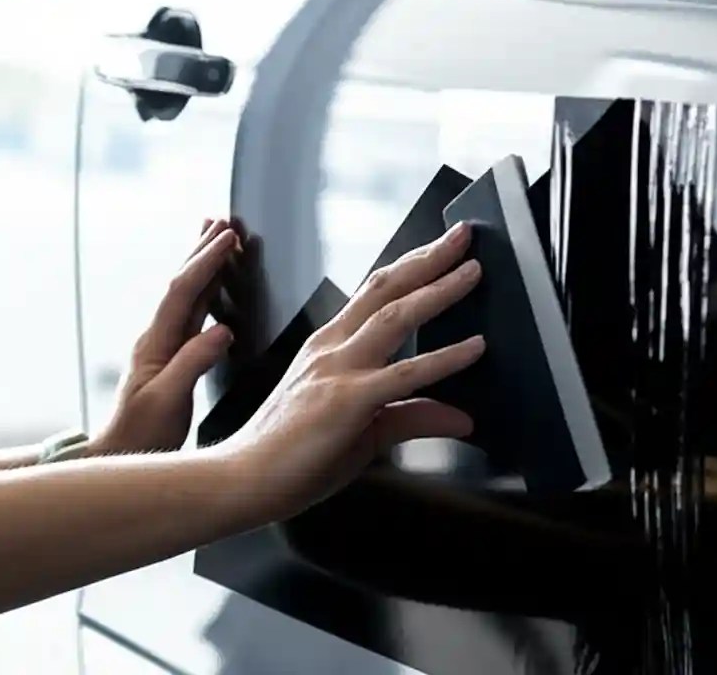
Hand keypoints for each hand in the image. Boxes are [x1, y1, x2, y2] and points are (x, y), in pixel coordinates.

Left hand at [96, 219, 241, 455]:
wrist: (119, 456)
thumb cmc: (142, 434)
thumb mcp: (168, 401)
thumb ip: (194, 363)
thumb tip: (223, 330)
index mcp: (155, 343)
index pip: (183, 291)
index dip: (207, 261)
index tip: (229, 237)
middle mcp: (158, 338)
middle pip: (183, 283)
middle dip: (203, 249)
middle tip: (224, 220)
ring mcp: (164, 346)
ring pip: (189, 294)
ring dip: (205, 264)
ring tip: (218, 237)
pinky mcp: (174, 357)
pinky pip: (194, 313)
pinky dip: (208, 290)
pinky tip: (216, 285)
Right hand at [213, 221, 484, 520]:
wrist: (243, 482)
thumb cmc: (288, 457)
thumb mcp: (364, 431)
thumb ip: (412, 416)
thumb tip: (461, 419)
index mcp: (328, 346)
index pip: (374, 292)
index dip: (410, 266)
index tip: (440, 248)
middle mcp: (331, 348)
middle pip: (386, 287)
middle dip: (428, 257)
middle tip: (462, 235)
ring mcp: (337, 370)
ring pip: (395, 315)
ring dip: (439, 289)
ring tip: (473, 271)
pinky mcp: (347, 401)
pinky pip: (405, 373)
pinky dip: (445, 357)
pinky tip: (474, 347)